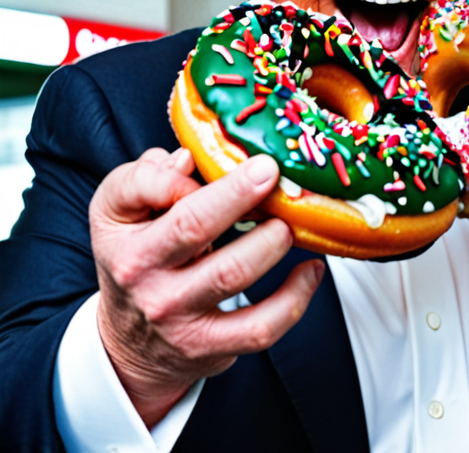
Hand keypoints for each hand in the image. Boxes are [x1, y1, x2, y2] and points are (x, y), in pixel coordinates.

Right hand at [89, 148, 324, 427]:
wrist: (128, 343)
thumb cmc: (135, 257)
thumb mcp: (121, 214)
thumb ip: (147, 178)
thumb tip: (188, 158)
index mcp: (125, 235)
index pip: (143, 191)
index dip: (178, 171)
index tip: (211, 157)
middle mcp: (144, 276)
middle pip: (194, 227)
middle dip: (239, 194)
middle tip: (272, 172)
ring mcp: (177, 315)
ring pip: (233, 273)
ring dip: (272, 240)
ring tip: (291, 221)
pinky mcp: (208, 347)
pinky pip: (260, 326)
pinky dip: (295, 297)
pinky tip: (312, 269)